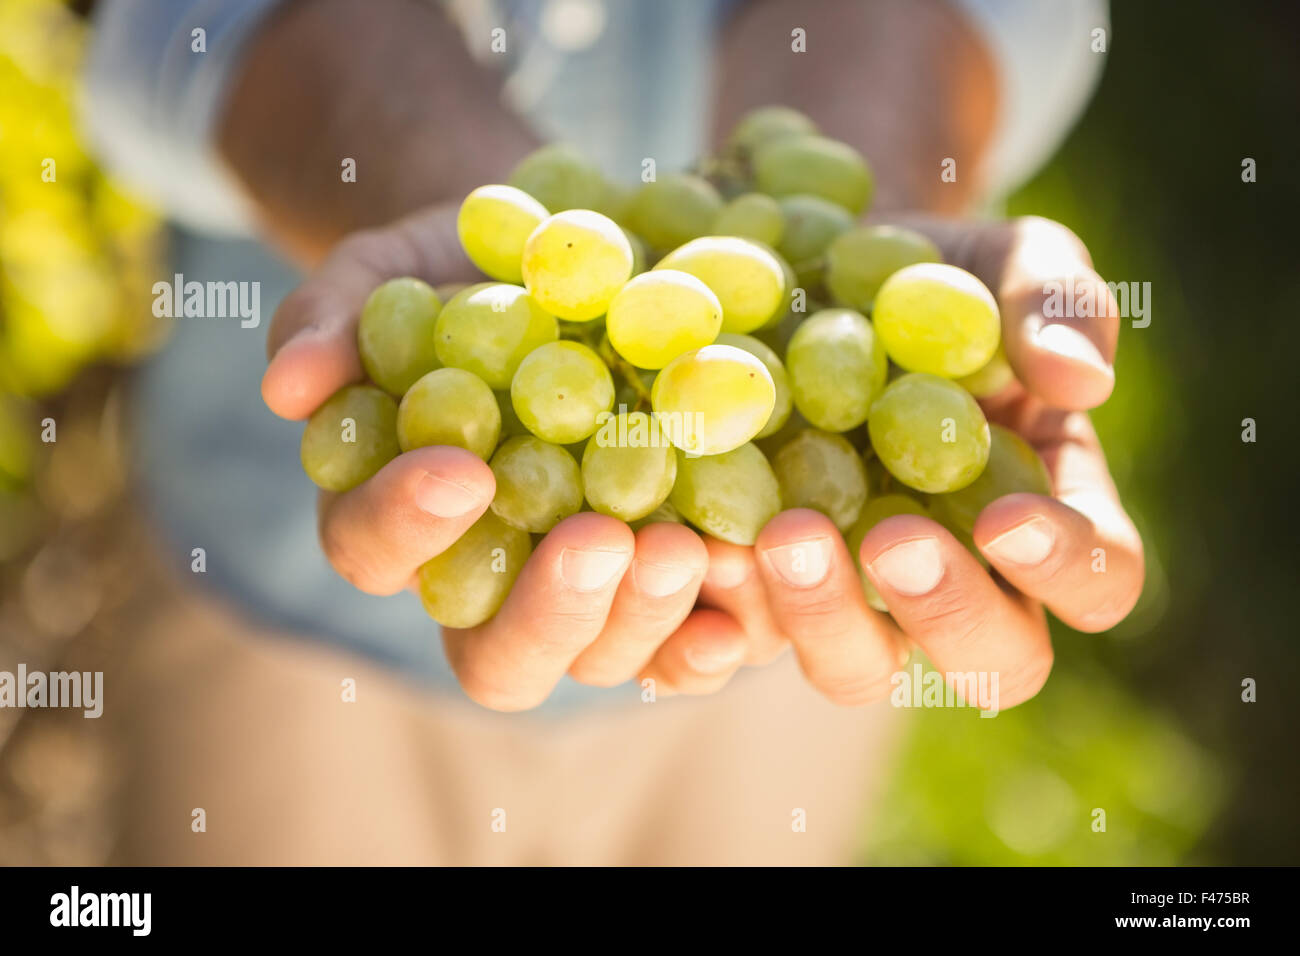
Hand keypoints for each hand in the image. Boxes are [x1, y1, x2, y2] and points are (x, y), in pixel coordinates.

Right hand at [264, 204, 723, 710]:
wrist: (581, 262)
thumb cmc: (467, 272)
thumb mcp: (395, 269)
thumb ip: (334, 316)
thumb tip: (287, 389)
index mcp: (402, 519)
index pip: (372, 550)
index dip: (405, 524)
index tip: (461, 469)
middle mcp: (493, 583)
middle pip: (496, 655)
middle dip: (543, 609)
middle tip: (596, 544)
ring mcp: (586, 598)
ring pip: (599, 660)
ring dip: (638, 619)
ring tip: (683, 548)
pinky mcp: (669, 589)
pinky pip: (688, 647)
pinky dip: (714, 636)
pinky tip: (742, 595)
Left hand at [689, 216, 1144, 710]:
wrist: (810, 273)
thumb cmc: (936, 270)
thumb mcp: (1004, 256)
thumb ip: (1054, 302)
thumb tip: (1082, 380)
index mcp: (1047, 515)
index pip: (1098, 581)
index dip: (1066, 569)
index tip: (1008, 518)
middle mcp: (961, 580)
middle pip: (989, 660)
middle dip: (944, 610)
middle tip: (888, 539)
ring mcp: (856, 596)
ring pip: (858, 667)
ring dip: (824, 620)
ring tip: (775, 537)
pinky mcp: (762, 586)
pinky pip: (744, 638)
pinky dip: (717, 620)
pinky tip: (692, 560)